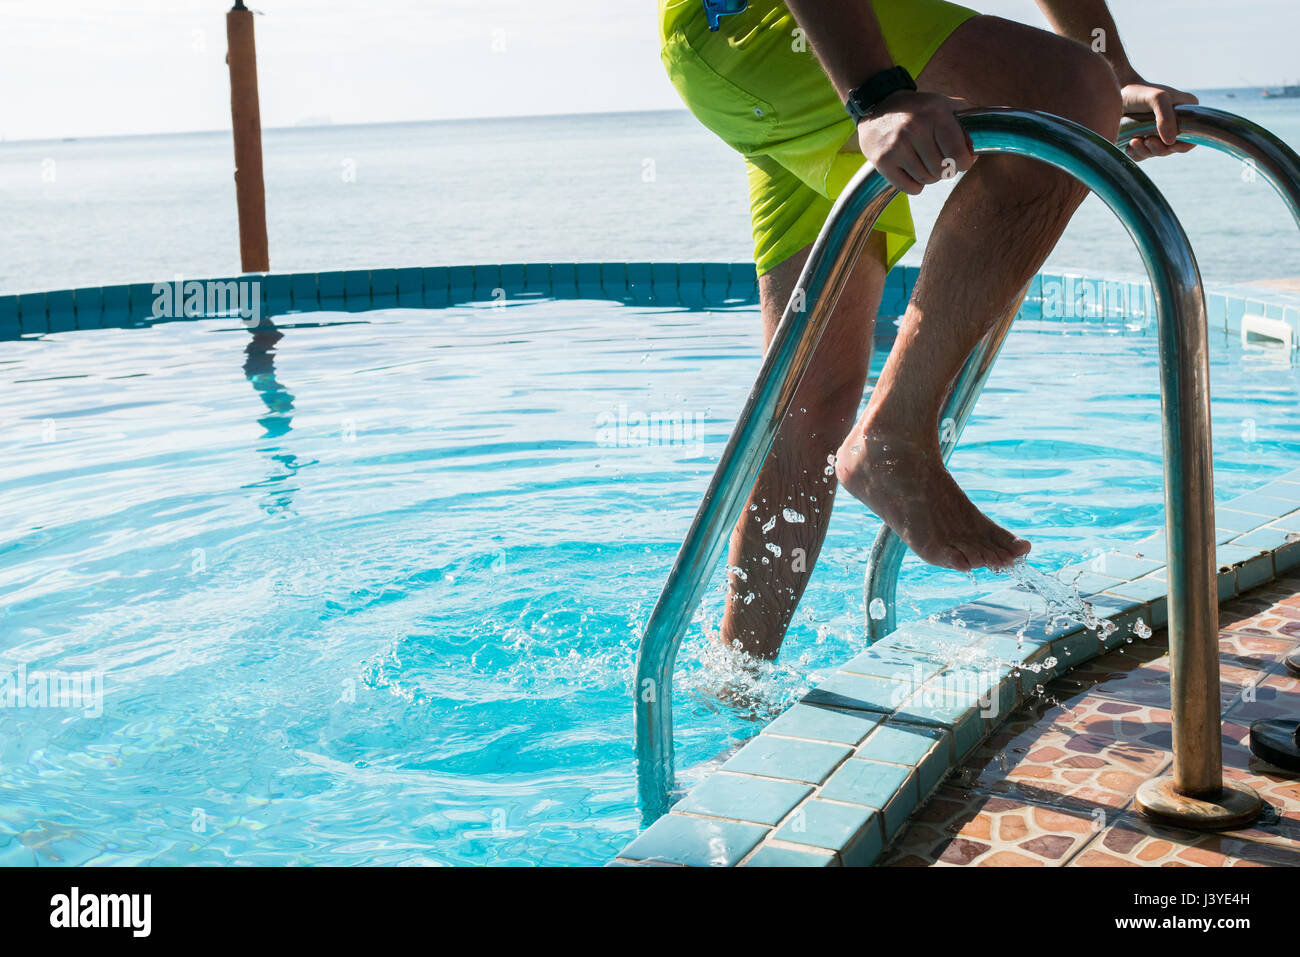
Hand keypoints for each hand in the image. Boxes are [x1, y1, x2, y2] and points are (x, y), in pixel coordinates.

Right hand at [856, 90, 974, 194]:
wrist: (877, 105)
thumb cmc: (917, 109)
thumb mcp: (943, 104)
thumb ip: (967, 119)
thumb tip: (979, 147)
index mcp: (936, 113)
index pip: (959, 154)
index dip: (965, 163)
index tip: (962, 161)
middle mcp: (916, 128)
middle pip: (943, 170)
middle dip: (945, 169)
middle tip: (938, 160)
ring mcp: (897, 145)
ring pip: (927, 180)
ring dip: (928, 177)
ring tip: (922, 163)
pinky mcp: (882, 161)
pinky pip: (910, 188)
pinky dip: (914, 185)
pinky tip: (910, 171)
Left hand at [1121, 78, 1197, 160]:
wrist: (1116, 93)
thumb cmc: (1139, 92)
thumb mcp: (1157, 98)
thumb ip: (1166, 117)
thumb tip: (1170, 142)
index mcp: (1187, 112)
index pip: (1193, 136)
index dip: (1183, 145)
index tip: (1170, 144)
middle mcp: (1175, 124)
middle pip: (1173, 148)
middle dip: (1160, 148)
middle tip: (1148, 140)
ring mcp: (1159, 134)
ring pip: (1157, 153)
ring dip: (1146, 151)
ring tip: (1135, 140)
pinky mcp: (1143, 141)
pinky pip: (1143, 155)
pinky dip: (1137, 153)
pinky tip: (1130, 144)